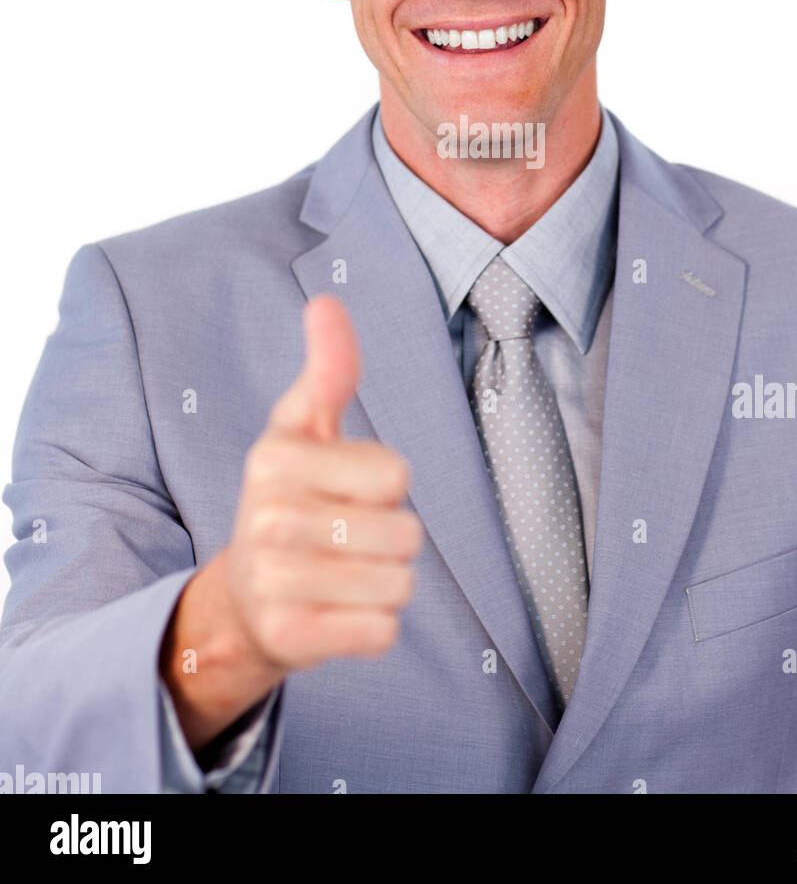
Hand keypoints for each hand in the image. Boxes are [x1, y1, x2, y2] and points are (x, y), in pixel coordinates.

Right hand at [223, 295, 422, 673]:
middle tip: (347, 538)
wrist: (245, 597)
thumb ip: (329, 369)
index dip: (387, 485)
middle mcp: (267, 519)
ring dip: (387, 583)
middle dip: (392, 539)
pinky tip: (338, 612)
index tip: (348, 489)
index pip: (397, 476)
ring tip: (345, 574)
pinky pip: (383, 633)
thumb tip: (327, 302)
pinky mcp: (290, 639)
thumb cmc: (293, 497)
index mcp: (274, 458)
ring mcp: (274, 582)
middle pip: (405, 534)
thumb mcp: (304, 428)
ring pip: (400, 585)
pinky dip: (374, 626)